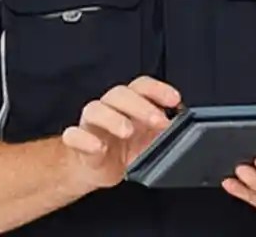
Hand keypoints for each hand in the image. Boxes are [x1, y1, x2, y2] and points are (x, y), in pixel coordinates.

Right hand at [61, 76, 181, 190]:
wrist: (97, 169)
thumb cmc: (125, 149)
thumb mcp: (150, 141)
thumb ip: (164, 132)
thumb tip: (183, 128)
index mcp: (130, 104)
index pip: (142, 86)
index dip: (158, 89)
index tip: (174, 100)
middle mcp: (109, 108)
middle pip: (119, 94)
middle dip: (140, 106)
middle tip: (158, 121)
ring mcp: (91, 124)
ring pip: (94, 109)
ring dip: (112, 118)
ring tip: (128, 131)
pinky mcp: (77, 142)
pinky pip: (73, 135)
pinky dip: (84, 139)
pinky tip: (98, 147)